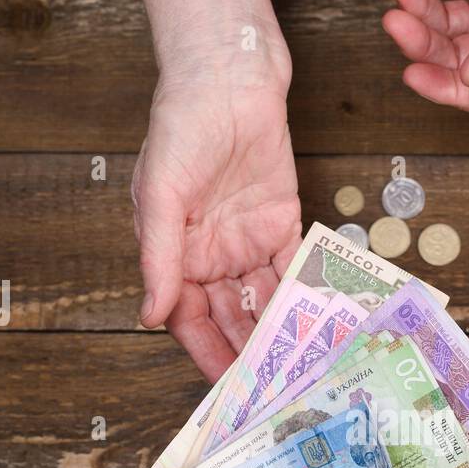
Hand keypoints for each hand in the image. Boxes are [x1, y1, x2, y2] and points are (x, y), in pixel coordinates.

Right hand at [133, 15, 300, 382]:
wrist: (228, 79)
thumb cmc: (180, 129)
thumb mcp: (160, 197)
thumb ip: (159, 260)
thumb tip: (150, 316)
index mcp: (173, 255)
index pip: (189, 319)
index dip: (207, 353)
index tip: (229, 388)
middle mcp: (210, 256)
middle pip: (231, 318)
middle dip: (250, 352)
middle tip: (274, 386)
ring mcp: (247, 241)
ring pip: (265, 299)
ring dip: (281, 330)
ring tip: (301, 363)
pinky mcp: (283, 223)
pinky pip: (293, 268)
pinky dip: (305, 294)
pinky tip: (318, 321)